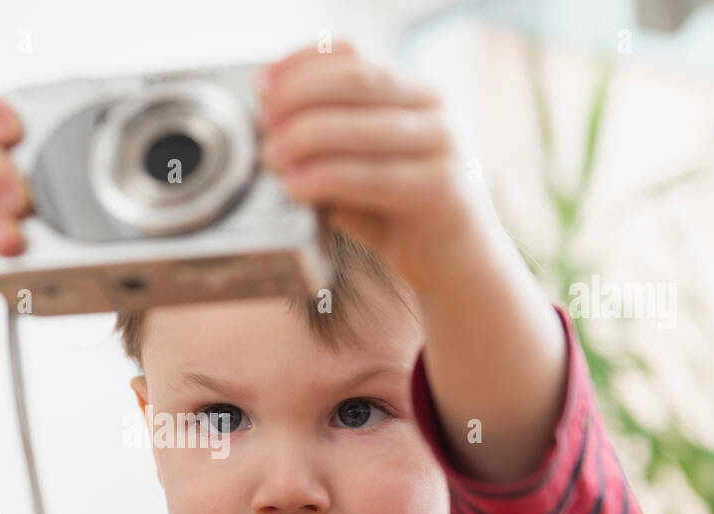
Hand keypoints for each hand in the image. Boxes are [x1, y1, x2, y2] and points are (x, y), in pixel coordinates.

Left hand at [256, 41, 484, 292]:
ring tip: (271, 156)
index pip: (353, 53)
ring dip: (307, 137)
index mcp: (410, 88)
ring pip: (365, 127)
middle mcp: (433, 106)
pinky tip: (298, 186)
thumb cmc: (393, 213)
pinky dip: (330, 178)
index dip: (302, 63)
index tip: (261, 86)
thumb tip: (266, 129)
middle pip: (358, 80)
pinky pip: (377, 177)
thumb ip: (321, 146)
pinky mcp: (441, 190)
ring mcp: (443, 145)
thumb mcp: (351, 167)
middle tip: (263, 124)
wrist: (452, 262)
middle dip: (300, 96)